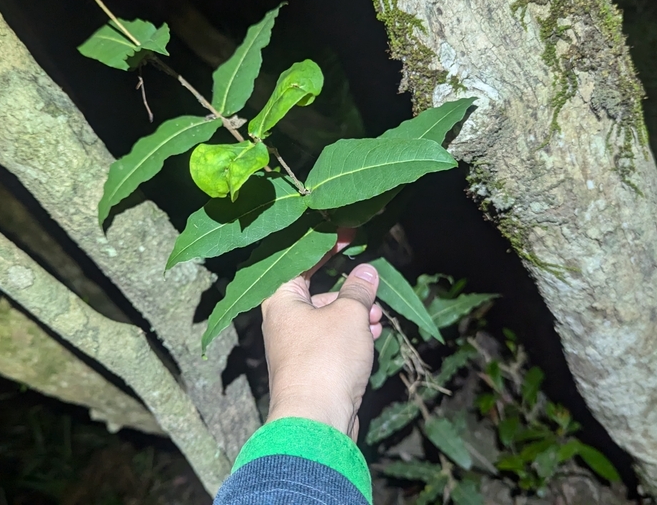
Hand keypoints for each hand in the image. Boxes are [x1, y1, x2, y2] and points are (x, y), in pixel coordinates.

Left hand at [261, 262, 383, 439]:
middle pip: (318, 291)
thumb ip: (359, 289)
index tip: (351, 234)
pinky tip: (371, 338)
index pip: (303, 260)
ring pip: (328, 319)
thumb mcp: (349, 314)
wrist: (316, 421)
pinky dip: (351, 336)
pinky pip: (332, 342)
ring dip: (355, 315)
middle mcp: (282, 320)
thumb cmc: (326, 359)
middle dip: (350, 290)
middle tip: (373, 291)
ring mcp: (295, 346)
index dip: (328, 245)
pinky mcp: (310, 368)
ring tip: (376, 319)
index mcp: (280, 299)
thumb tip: (366, 271)